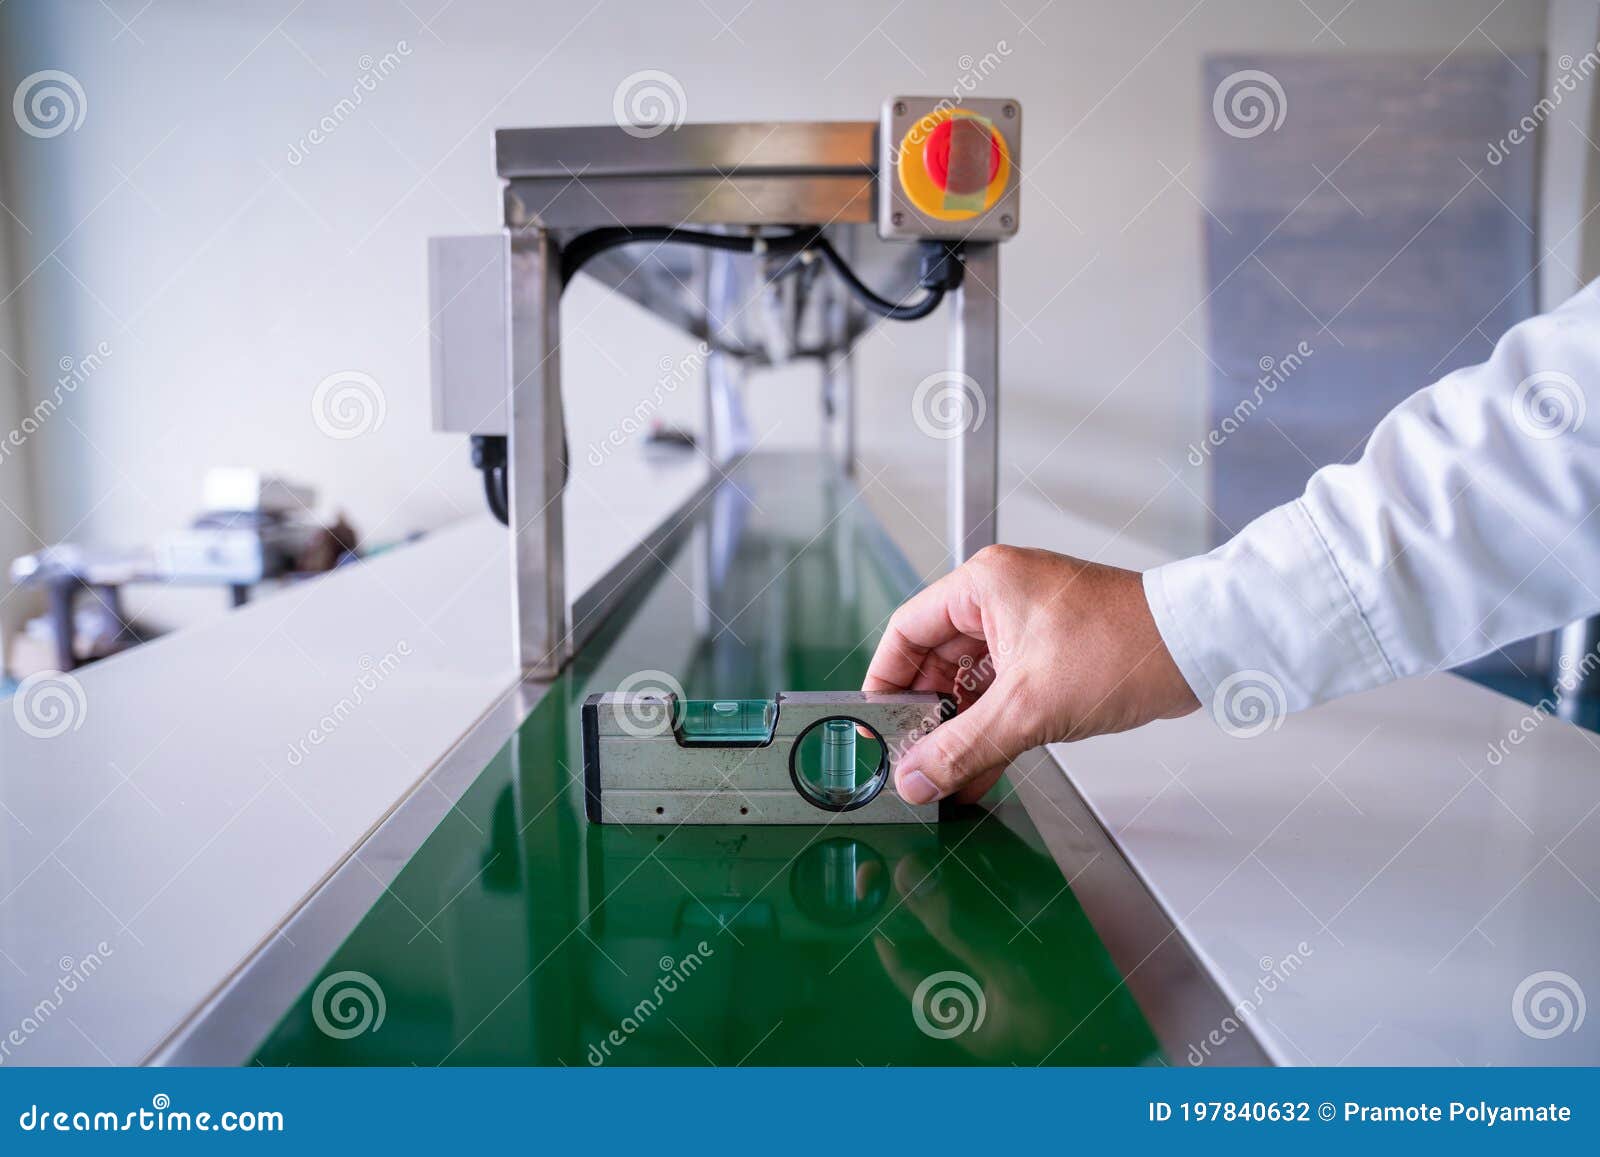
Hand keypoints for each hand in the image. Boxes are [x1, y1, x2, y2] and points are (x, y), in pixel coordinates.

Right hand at [863, 545, 1198, 803]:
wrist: (1199, 648)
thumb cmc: (1127, 647)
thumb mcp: (1028, 708)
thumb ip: (963, 747)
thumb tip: (917, 776)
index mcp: (984, 584)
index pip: (906, 631)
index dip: (886, 682)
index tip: (876, 724)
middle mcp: (1001, 595)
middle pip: (936, 658)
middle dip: (926, 715)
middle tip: (914, 759)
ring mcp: (1029, 621)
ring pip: (972, 679)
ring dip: (961, 727)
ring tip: (946, 774)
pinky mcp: (1053, 648)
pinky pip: (1004, 687)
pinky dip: (992, 724)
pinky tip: (982, 767)